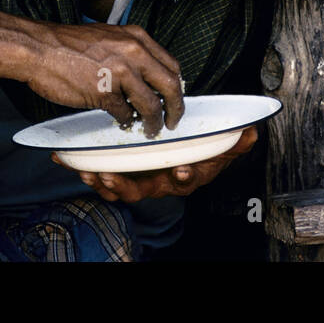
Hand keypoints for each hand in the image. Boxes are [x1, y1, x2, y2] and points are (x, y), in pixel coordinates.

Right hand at [18, 21, 184, 136]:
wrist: (40, 49)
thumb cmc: (69, 44)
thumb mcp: (109, 37)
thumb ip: (131, 52)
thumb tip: (147, 75)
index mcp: (136, 38)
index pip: (171, 65)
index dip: (176, 86)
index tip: (174, 98)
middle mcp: (134, 53)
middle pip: (170, 86)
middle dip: (175, 108)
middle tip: (173, 121)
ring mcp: (120, 73)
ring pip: (151, 105)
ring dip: (153, 122)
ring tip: (151, 130)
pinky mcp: (104, 93)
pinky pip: (125, 113)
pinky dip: (127, 121)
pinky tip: (123, 123)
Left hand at [53, 125, 257, 202]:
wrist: (181, 157)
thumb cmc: (196, 153)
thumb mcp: (217, 147)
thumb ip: (233, 143)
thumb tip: (252, 133)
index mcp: (182, 175)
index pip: (185, 179)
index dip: (184, 175)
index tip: (180, 168)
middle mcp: (159, 182)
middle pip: (142, 190)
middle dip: (124, 185)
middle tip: (110, 176)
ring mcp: (138, 180)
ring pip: (119, 187)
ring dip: (101, 181)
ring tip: (87, 171)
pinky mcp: (119, 174)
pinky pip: (102, 178)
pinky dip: (85, 171)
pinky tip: (71, 164)